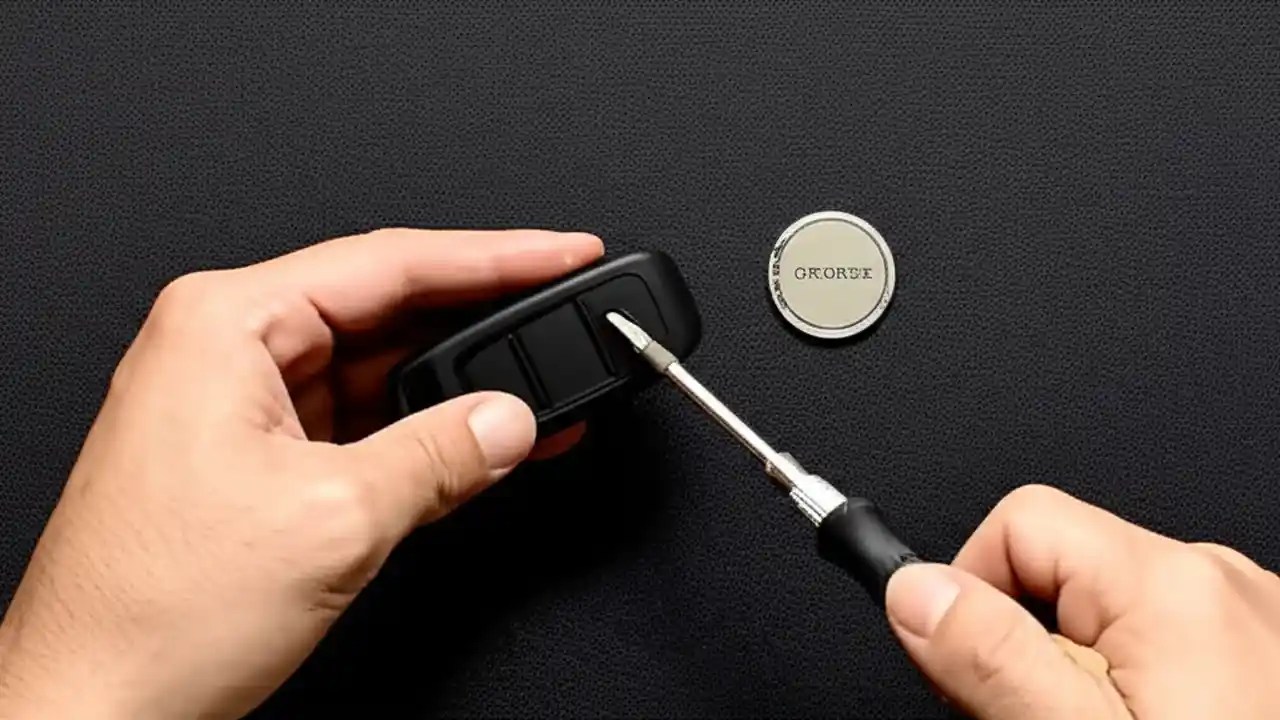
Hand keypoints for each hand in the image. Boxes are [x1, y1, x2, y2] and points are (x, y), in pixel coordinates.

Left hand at [0, 228, 603, 718]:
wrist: (94, 710)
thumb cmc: (152, 613)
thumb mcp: (333, 518)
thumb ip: (438, 454)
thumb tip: (508, 419)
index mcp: (225, 325)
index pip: (389, 262)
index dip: (495, 255)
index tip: (563, 251)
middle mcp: (228, 352)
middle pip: (387, 311)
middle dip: (482, 323)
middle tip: (564, 314)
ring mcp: (244, 409)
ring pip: (380, 374)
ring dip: (460, 390)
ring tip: (544, 392)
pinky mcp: (262, 463)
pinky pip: (365, 426)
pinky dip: (428, 436)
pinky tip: (489, 443)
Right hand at [884, 484, 1279, 718]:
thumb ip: (993, 660)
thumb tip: (916, 591)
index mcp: (1171, 588)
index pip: (1019, 522)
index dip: (970, 589)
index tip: (966, 666)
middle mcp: (1222, 586)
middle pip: (1063, 570)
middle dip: (1030, 647)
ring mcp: (1257, 621)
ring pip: (1113, 617)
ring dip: (1084, 677)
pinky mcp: (1268, 658)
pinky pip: (1169, 647)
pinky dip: (1142, 690)